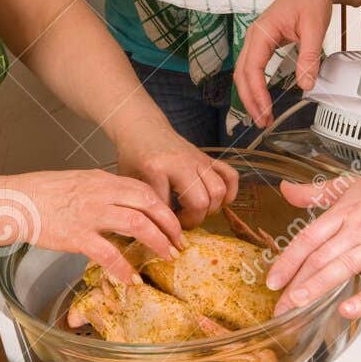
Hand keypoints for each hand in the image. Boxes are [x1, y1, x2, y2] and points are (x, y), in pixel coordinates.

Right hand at [0, 170, 184, 284]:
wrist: (18, 201)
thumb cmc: (46, 193)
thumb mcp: (82, 182)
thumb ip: (105, 191)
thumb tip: (127, 205)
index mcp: (104, 181)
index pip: (145, 190)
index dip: (164, 208)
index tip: (174, 224)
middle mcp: (102, 194)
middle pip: (149, 205)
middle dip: (169, 225)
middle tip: (178, 243)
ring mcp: (91, 214)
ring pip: (137, 224)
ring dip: (157, 242)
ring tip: (166, 256)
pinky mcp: (77, 235)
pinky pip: (108, 253)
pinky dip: (124, 267)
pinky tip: (131, 279)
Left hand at [116, 125, 239, 227]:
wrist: (143, 128)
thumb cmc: (133, 157)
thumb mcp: (129, 181)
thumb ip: (142, 204)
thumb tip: (156, 233)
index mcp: (155, 169)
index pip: (167, 209)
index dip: (166, 225)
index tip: (162, 229)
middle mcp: (180, 164)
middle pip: (200, 201)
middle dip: (193, 220)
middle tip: (182, 223)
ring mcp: (197, 159)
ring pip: (218, 190)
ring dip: (211, 209)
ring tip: (196, 212)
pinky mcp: (208, 158)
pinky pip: (230, 176)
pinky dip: (230, 192)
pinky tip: (218, 202)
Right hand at [234, 0, 334, 127]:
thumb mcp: (315, 29)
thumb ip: (309, 57)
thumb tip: (305, 85)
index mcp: (262, 32)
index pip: (253, 69)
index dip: (257, 93)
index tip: (266, 112)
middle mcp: (254, 36)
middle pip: (242, 74)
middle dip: (249, 100)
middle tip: (262, 122)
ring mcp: (256, 39)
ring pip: (244, 72)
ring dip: (250, 95)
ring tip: (261, 115)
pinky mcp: (263, 43)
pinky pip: (251, 67)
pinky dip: (253, 85)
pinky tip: (261, 97)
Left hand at [265, 160, 360, 318]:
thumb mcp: (350, 186)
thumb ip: (314, 191)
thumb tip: (286, 190)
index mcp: (343, 213)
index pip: (307, 239)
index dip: (287, 261)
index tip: (272, 280)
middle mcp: (357, 230)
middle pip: (319, 257)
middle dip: (295, 284)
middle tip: (279, 305)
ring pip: (341, 268)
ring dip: (316, 288)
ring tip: (298, 305)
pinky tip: (346, 311)